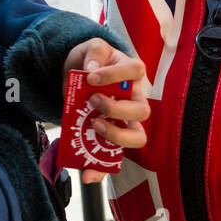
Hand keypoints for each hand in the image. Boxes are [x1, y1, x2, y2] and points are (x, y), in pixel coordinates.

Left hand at [62, 38, 149, 183]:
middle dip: (117, 109)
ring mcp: (125, 121)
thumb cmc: (91, 62)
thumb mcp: (90, 48)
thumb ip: (94, 51)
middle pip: (142, 111)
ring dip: (116, 136)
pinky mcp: (111, 138)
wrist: (77, 76)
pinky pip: (113, 158)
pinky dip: (101, 169)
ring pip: (137, 137)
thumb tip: (93, 67)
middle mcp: (134, 99)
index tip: (91, 77)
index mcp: (131, 74)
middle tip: (93, 101)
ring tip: (94, 126)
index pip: (136, 71)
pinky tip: (87, 172)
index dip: (116, 75)